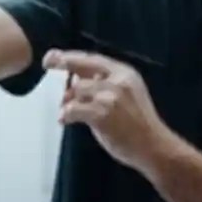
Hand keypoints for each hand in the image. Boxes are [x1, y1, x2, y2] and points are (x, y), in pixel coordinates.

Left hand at [44, 50, 172, 173]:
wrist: (154, 146)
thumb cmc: (139, 125)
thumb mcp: (128, 95)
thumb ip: (105, 85)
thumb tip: (76, 81)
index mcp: (125, 73)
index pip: (93, 59)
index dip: (72, 56)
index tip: (55, 55)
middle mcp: (118, 80)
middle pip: (83, 66)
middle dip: (62, 62)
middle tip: (47, 62)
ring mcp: (110, 96)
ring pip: (77, 89)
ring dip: (67, 101)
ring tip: (65, 112)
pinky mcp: (102, 114)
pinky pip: (73, 109)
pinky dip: (66, 115)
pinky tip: (65, 121)